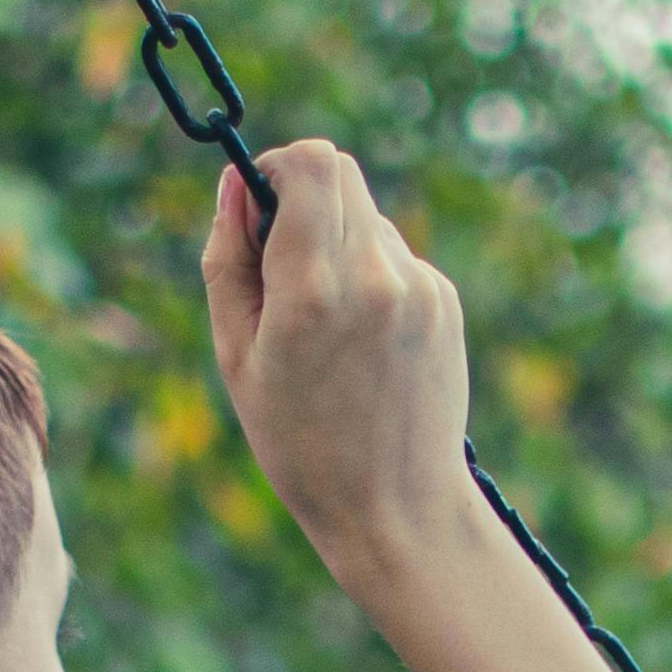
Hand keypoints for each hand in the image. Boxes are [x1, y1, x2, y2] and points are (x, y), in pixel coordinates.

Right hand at [198, 139, 473, 589]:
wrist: (397, 509)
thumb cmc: (301, 445)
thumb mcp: (237, 359)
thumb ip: (227, 261)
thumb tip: (233, 183)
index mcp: (313, 290)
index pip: (309, 162)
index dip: (275, 169)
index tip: (258, 210)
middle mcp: (375, 277)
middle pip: (340, 172)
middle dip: (302, 198)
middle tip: (282, 264)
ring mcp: (419, 287)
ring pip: (368, 216)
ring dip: (338, 244)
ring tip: (326, 327)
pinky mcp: (444, 301)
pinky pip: (395, 257)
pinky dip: (370, 278)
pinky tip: (363, 345)